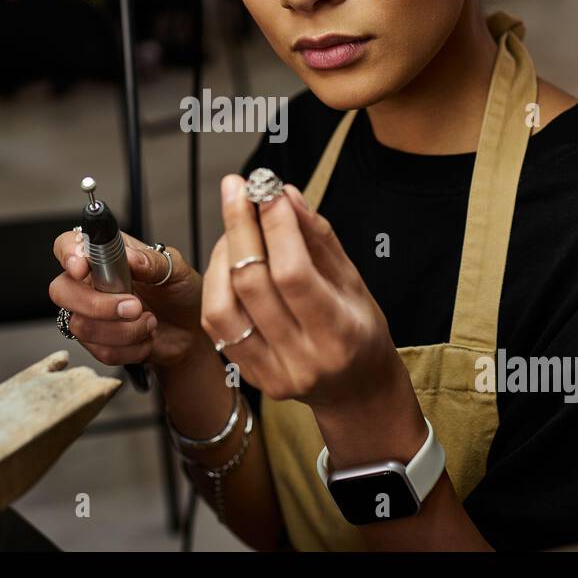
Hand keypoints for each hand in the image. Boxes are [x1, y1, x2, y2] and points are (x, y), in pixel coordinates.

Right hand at [49, 228, 204, 369]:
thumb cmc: (179, 293)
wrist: (190, 331)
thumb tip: (132, 257)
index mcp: (105, 255)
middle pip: (61, 291)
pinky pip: (100, 351)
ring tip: (150, 321)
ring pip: (82, 326)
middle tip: (134, 306)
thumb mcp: (176, 270)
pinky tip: (145, 337)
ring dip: (124, 330)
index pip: (67, 244)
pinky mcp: (98, 343)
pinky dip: (131, 348)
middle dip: (97, 305)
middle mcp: (91, 283)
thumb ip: (153, 261)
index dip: (68, 254)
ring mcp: (90, 314)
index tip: (82, 268)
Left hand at [201, 174, 401, 410]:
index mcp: (339, 334)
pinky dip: (217, 283)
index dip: (275, 225)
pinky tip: (229, 259)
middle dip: (240, 227)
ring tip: (235, 226)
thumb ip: (319, 238)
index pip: (293, 273)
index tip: (266, 188)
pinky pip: (216, 324)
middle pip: (252, 284)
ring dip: (223, 254)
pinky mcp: (249, 376)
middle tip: (237, 189)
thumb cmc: (360, 329)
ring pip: (223, 306)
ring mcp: (271, 372)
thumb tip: (285, 195)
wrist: (356, 390)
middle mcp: (302, 358)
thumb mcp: (354, 281)